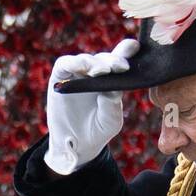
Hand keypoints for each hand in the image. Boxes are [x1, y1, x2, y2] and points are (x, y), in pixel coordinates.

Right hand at [45, 38, 138, 174]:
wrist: (76, 146)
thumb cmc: (98, 131)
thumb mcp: (110, 121)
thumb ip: (112, 105)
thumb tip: (111, 89)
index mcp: (112, 78)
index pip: (120, 58)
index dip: (127, 50)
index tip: (135, 49)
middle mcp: (95, 72)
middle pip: (104, 58)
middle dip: (113, 60)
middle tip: (121, 67)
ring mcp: (76, 74)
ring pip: (86, 59)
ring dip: (95, 63)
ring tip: (102, 71)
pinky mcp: (59, 77)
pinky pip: (65, 64)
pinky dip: (73, 63)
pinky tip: (83, 68)